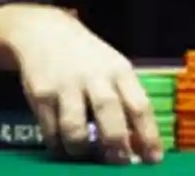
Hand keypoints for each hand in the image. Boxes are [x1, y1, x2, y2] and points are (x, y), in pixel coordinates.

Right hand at [3, 6, 161, 164]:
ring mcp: (66, 85)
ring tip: (86, 153)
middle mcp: (94, 75)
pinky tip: (64, 145)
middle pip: (110, 114)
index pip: (139, 105)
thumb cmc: (87, 58)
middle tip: (120, 162)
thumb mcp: (112, 69)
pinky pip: (51, 131)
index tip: (153, 159)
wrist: (44, 32)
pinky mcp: (41, 94)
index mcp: (119, 70)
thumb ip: (126, 101)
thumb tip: (140, 144)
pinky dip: (59, 145)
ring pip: (76, 128)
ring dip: (83, 149)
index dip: (148, 135)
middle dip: (117, 144)